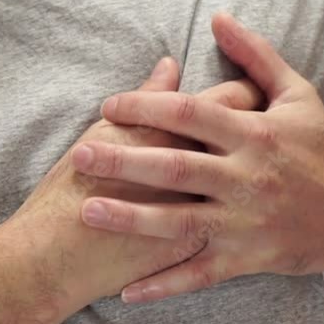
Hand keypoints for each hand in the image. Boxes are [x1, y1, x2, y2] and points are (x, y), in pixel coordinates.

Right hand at [6, 54, 262, 310]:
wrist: (59, 255)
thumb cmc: (73, 187)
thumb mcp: (107, 133)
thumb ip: (148, 98)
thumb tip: (169, 68)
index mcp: (180, 137)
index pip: (231, 101)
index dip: (245, 91)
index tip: (249, 89)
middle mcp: (206, 175)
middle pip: (253, 142)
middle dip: (263, 129)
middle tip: (264, 119)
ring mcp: (211, 215)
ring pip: (251, 190)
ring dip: (255, 176)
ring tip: (256, 165)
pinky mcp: (205, 253)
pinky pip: (236, 233)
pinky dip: (242, 220)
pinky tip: (243, 208)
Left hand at [72, 13, 323, 302]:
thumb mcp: (298, 94)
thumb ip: (255, 56)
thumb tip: (218, 16)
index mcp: (256, 134)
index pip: (191, 115)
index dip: (147, 107)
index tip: (108, 105)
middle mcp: (248, 178)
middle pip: (175, 168)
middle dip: (124, 161)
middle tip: (79, 156)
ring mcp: (246, 222)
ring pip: (179, 222)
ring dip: (130, 219)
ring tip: (85, 211)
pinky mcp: (247, 259)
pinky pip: (199, 274)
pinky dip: (164, 284)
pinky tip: (126, 291)